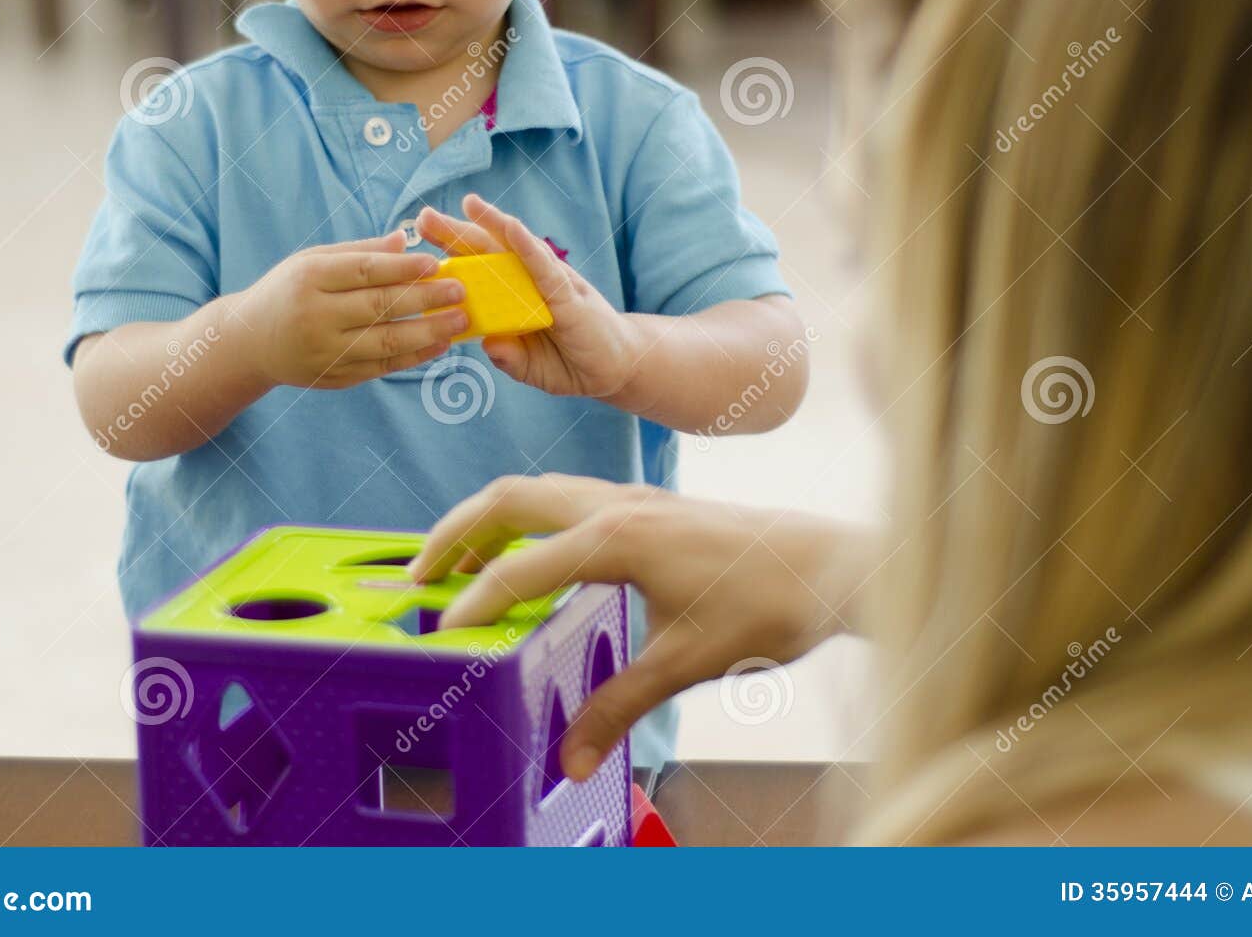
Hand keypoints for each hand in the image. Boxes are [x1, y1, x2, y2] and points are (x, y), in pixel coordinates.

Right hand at [235, 229, 468, 388]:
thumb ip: (360, 251)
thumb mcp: (312, 261)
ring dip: (429, 331)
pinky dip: (415, 356)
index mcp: (309, 279)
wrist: (250, 342)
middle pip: (379, 306)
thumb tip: (405, 240)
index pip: (364, 271)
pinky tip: (440, 344)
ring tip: (459, 320)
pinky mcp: (335, 377)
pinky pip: (382, 367)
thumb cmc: (288, 291)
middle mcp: (315, 317)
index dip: (402, 268)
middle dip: (425, 299)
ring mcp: (325, 351)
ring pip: (386, 342)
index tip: (436, 264)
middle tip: (459, 291)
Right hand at [407, 473, 866, 780]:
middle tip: (417, 576)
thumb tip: (571, 758)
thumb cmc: (768, 604)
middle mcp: (618, 503)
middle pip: (511, 498)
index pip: (519, 567)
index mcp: (618, 535)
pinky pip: (570, 501)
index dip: (472, 604)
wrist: (834, 565)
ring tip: (459, 565)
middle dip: (456, 532)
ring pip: (540, 492)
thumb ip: (619, 705)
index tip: (440, 639)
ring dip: (492, 521)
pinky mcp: (653, 506)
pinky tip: (535, 563)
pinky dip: (532, 523)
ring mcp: (637, 497)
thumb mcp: (687, 662)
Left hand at [416, 193, 636, 398]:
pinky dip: (530, 247)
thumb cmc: (571, 361)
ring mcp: (549, 284)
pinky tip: (513, 228)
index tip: (416, 242)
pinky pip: (545, 268)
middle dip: (456, 233)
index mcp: (513, 297)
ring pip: (515, 249)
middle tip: (423, 216)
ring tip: (468, 204)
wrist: (616, 369)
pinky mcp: (568, 295)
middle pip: (487, 252)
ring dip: (492, 225)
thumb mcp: (530, 367)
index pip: (476, 270)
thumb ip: (509, 357)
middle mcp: (528, 283)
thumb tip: (489, 344)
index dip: (448, 255)